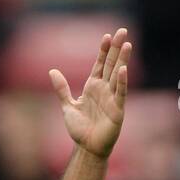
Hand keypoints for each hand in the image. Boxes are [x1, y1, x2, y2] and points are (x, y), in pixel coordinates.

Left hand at [50, 27, 131, 158]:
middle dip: (116, 48)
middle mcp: (104, 89)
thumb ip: (62, 89)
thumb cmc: (80, 129)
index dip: (103, 50)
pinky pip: (120, 93)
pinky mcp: (117, 110)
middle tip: (122, 31)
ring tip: (127, 44)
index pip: (100, 64)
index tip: (106, 36)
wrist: (87, 148)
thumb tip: (52, 71)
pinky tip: (123, 69)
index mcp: (93, 87)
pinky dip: (122, 82)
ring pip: (118, 75)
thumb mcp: (68, 106)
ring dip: (123, 60)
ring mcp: (112, 98)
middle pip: (111, 64)